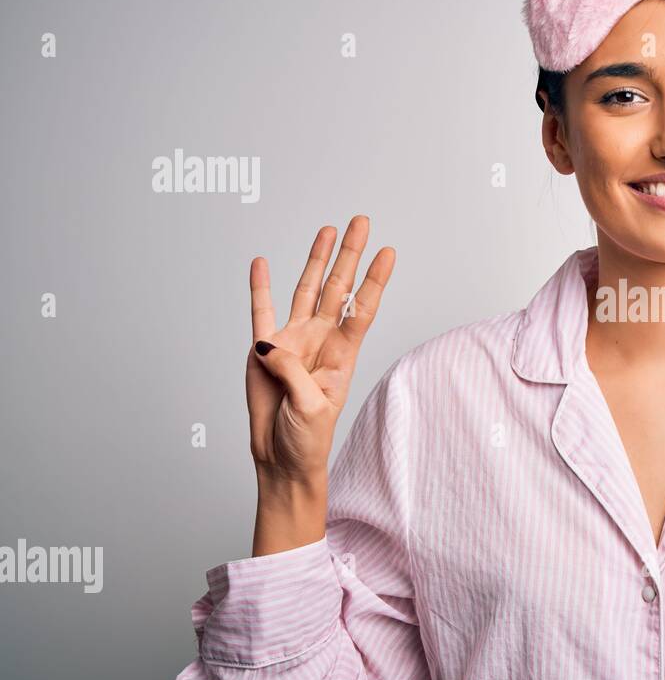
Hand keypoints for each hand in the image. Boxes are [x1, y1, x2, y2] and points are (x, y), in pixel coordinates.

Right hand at [246, 215, 395, 487]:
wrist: (281, 458)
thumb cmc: (307, 439)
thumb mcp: (310, 408)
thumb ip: (293, 373)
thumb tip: (271, 346)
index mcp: (342, 354)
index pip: (362, 308)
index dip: (374, 279)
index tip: (388, 251)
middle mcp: (321, 340)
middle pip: (338, 287)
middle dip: (349, 254)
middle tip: (361, 221)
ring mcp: (293, 341)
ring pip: (306, 290)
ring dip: (316, 259)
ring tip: (327, 229)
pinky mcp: (264, 351)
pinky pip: (260, 312)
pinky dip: (260, 287)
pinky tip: (263, 263)